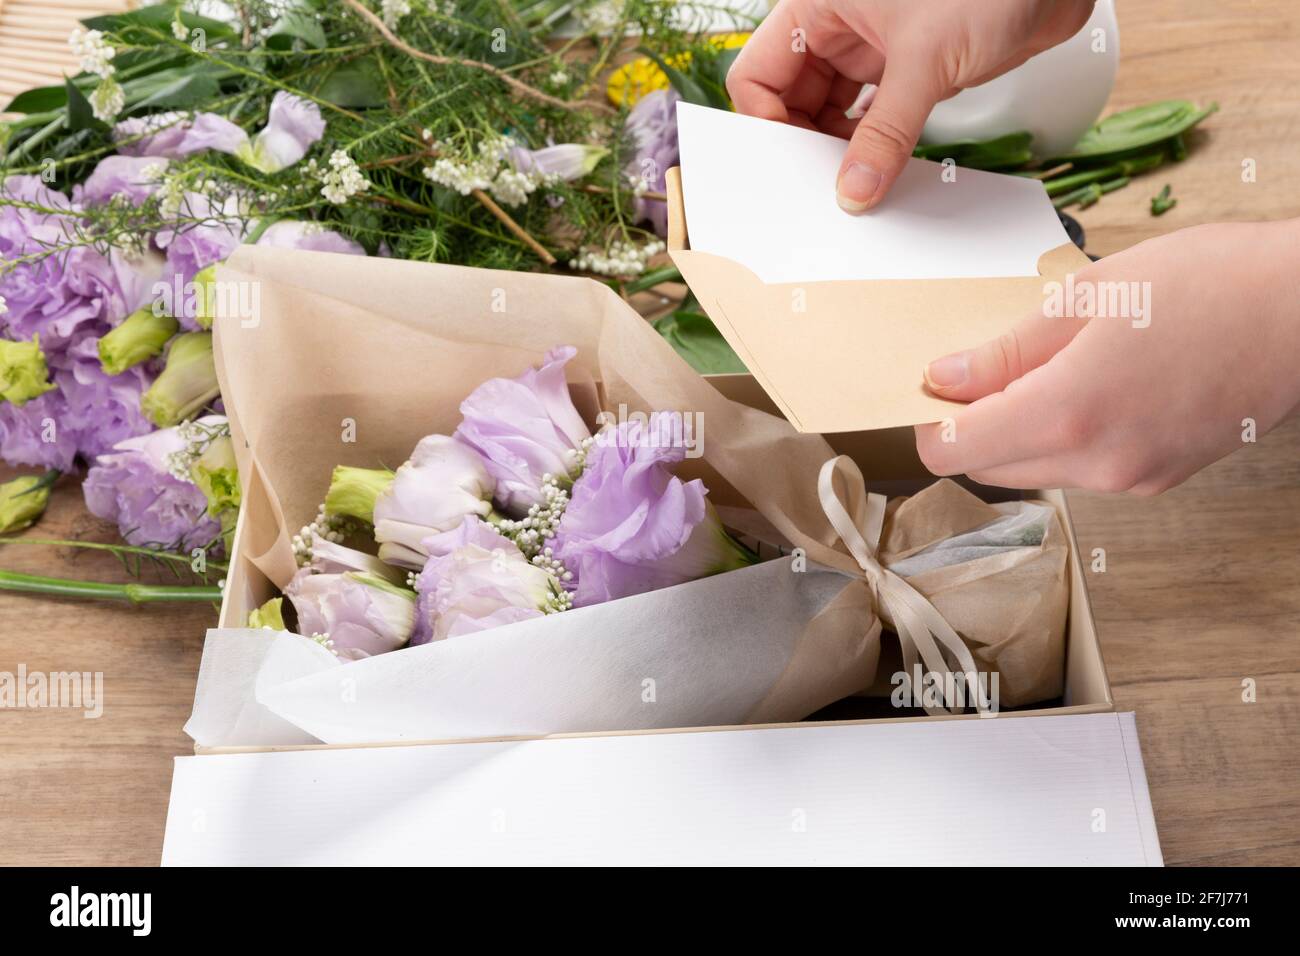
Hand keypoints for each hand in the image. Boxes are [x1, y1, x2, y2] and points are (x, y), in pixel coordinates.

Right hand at [726, 0, 1093, 211]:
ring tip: (854, 185)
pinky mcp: (905, 67)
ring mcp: (869, 47)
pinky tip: (881, 171)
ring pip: (828, 112)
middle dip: (804, 145)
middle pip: (790, 99)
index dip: (767, 123)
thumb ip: (885, 134)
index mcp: (816, 6)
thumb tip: (854, 192)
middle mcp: (835, 26)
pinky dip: (873, 145)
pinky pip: (870, 117)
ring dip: (839, 150)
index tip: (791, 166)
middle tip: (823, 188)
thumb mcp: (925, 62)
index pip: (756, 75)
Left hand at [914, 220, 1299, 493]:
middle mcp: (1098, 463)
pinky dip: (1068, 435)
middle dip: (974, 423)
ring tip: (1054, 364)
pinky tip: (1095, 382)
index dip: (929, 421)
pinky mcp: (1158, 478)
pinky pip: (1084, 467)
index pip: (952, 450)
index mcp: (1068, 414)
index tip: (932, 388)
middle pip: (990, 465)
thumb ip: (1006, 350)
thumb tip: (945, 378)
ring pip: (1037, 468)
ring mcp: (1132, 478)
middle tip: (987, 365)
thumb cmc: (1212, 284)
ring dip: (1022, 429)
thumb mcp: (1088, 296)